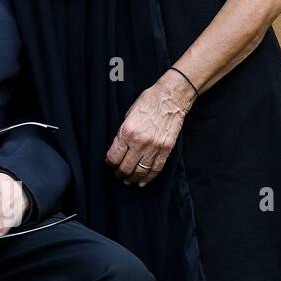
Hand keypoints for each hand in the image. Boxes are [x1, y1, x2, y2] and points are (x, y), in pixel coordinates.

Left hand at [106, 70, 195, 185]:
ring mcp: (154, 147)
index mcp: (127, 132)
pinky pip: (156, 169)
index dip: (110, 163)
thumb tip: (118, 149)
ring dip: (133, 178)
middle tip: (118, 174)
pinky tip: (142, 182)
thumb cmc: (148, 102)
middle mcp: (140, 142)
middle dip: (120, 173)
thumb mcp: (128, 116)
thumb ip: (122, 134)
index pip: (114, 157)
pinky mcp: (166, 149)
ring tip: (129, 180)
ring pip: (140, 171)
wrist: (170, 97)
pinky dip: (148, 178)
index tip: (110, 163)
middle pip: (126, 167)